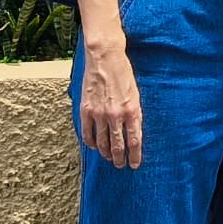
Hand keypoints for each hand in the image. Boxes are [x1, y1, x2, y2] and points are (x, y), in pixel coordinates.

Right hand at [80, 38, 144, 169]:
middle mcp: (116, 115)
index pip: (134, 141)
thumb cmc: (123, 74)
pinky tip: (94, 146)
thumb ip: (134, 114)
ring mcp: (100, 113)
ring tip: (109, 158)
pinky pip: (88, 133)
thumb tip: (132, 132)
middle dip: (120, 159)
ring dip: (106, 153)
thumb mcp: (136, 94)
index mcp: (132, 110)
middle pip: (118, 146)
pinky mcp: (86, 110)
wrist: (106, 58)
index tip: (134, 165)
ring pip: (102, 142)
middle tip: (120, 165)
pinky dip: (91, 143)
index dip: (135, 156)